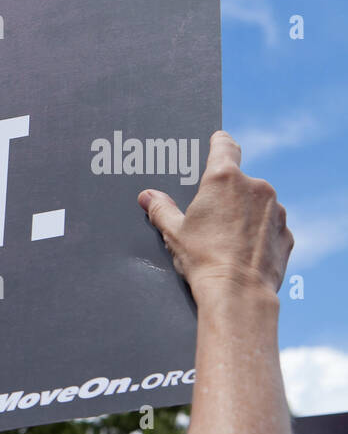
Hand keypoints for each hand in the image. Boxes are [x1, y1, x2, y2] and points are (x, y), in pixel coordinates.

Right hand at [138, 131, 293, 298]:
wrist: (238, 294)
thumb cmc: (203, 260)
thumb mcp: (174, 233)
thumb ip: (161, 209)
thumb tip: (147, 197)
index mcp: (224, 179)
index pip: (224, 145)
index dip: (219, 142)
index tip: (217, 140)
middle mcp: (256, 186)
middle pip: (239, 180)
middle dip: (227, 194)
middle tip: (210, 217)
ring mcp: (276, 209)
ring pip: (258, 203)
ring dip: (245, 214)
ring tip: (227, 241)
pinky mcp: (286, 232)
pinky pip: (271, 226)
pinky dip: (259, 234)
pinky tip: (243, 253)